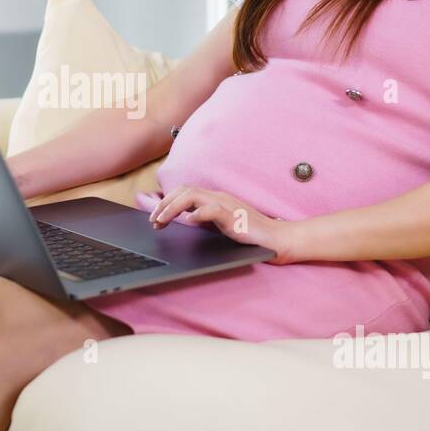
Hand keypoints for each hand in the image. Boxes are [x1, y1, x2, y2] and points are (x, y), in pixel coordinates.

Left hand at [149, 185, 293, 262]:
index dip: (167, 202)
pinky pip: (213, 210)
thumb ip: (205, 219)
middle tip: (153, 220)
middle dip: (164, 204)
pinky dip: (198, 214)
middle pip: (185, 190)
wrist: (276, 239)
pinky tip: (188, 222)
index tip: (155, 218)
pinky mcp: (235, 217)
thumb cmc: (250, 234)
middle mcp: (219, 197)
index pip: (185, 192)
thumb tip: (184, 219)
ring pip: (193, 196)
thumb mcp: (221, 225)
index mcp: (215, 198)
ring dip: (173, 207)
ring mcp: (227, 205)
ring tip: (162, 221)